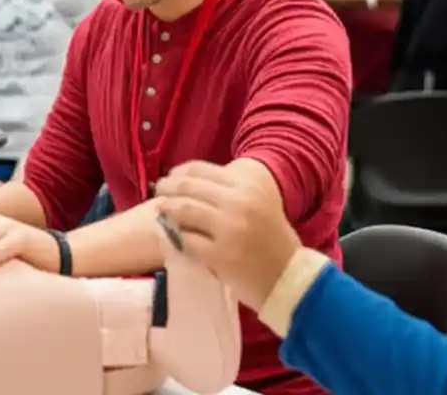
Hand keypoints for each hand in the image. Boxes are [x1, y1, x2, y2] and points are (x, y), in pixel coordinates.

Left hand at [155, 161, 301, 310]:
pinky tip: (170, 236)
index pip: (199, 169)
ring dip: (166, 210)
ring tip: (162, 213)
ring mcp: (230, 229)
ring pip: (183, 210)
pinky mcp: (221, 255)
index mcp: (248, 185)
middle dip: (166, 188)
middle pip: (187, 186)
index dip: (178, 172)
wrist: (288, 277)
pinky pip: (185, 240)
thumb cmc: (270, 238)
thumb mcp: (259, 200)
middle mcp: (240, 202)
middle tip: (158, 194)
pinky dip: (173, 236)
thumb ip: (230, 188)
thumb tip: (187, 178)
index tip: (170, 179)